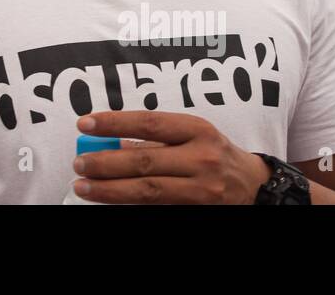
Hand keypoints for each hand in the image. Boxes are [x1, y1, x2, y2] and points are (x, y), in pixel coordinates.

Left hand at [72, 111, 271, 203]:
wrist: (255, 187)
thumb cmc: (215, 154)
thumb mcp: (192, 136)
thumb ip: (155, 138)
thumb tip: (111, 141)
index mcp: (197, 130)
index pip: (149, 122)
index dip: (115, 122)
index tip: (85, 123)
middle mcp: (201, 159)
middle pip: (145, 161)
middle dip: (105, 162)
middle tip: (79, 163)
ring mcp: (201, 190)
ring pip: (148, 191)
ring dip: (110, 189)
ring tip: (83, 186)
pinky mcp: (197, 211)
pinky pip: (157, 208)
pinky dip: (130, 204)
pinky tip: (109, 201)